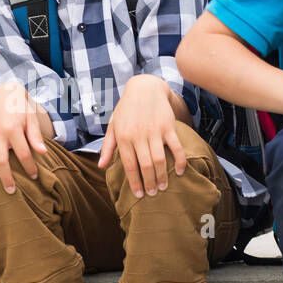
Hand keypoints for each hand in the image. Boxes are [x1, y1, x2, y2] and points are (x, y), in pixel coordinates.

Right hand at [0, 81, 48, 194]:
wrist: (1, 92)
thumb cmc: (19, 108)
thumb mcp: (31, 118)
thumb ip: (35, 136)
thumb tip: (43, 153)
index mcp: (13, 128)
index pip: (23, 154)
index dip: (29, 168)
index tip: (33, 177)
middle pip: (1, 161)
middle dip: (6, 178)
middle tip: (11, 191)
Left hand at [97, 74, 185, 197]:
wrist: (145, 88)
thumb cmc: (126, 109)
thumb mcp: (113, 126)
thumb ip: (108, 146)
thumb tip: (101, 166)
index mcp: (124, 137)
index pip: (129, 165)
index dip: (134, 182)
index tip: (138, 194)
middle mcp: (139, 135)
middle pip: (145, 166)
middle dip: (149, 183)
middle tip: (153, 194)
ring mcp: (155, 131)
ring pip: (159, 159)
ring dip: (163, 176)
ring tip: (163, 187)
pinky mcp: (168, 126)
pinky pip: (176, 147)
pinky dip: (180, 161)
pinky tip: (181, 172)